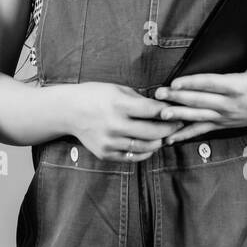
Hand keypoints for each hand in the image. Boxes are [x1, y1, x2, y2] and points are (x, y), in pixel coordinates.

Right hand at [68, 82, 183, 160]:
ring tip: (165, 135)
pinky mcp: (106, 154)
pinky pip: (133, 157)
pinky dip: (145, 151)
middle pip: (153, 132)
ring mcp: (109, 142)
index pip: (152, 111)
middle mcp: (114, 125)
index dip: (168, 112)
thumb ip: (140, 100)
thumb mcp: (117, 90)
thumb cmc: (95, 96)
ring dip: (159, 141)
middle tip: (177, 124)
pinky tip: (150, 144)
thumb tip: (163, 107)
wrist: (68, 111)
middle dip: (169, 129)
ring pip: (146, 147)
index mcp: (118, 105)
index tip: (177, 111)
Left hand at [155, 29, 246, 143]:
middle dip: (177, 99)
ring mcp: (225, 116)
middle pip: (199, 101)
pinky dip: (185, 134)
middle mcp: (229, 103)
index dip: (192, 83)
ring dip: (178, 115)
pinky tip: (169, 137)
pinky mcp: (223, 124)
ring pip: (198, 117)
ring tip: (161, 115)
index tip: (176, 82)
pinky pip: (202, 130)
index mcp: (238, 86)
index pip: (211, 84)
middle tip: (158, 95)